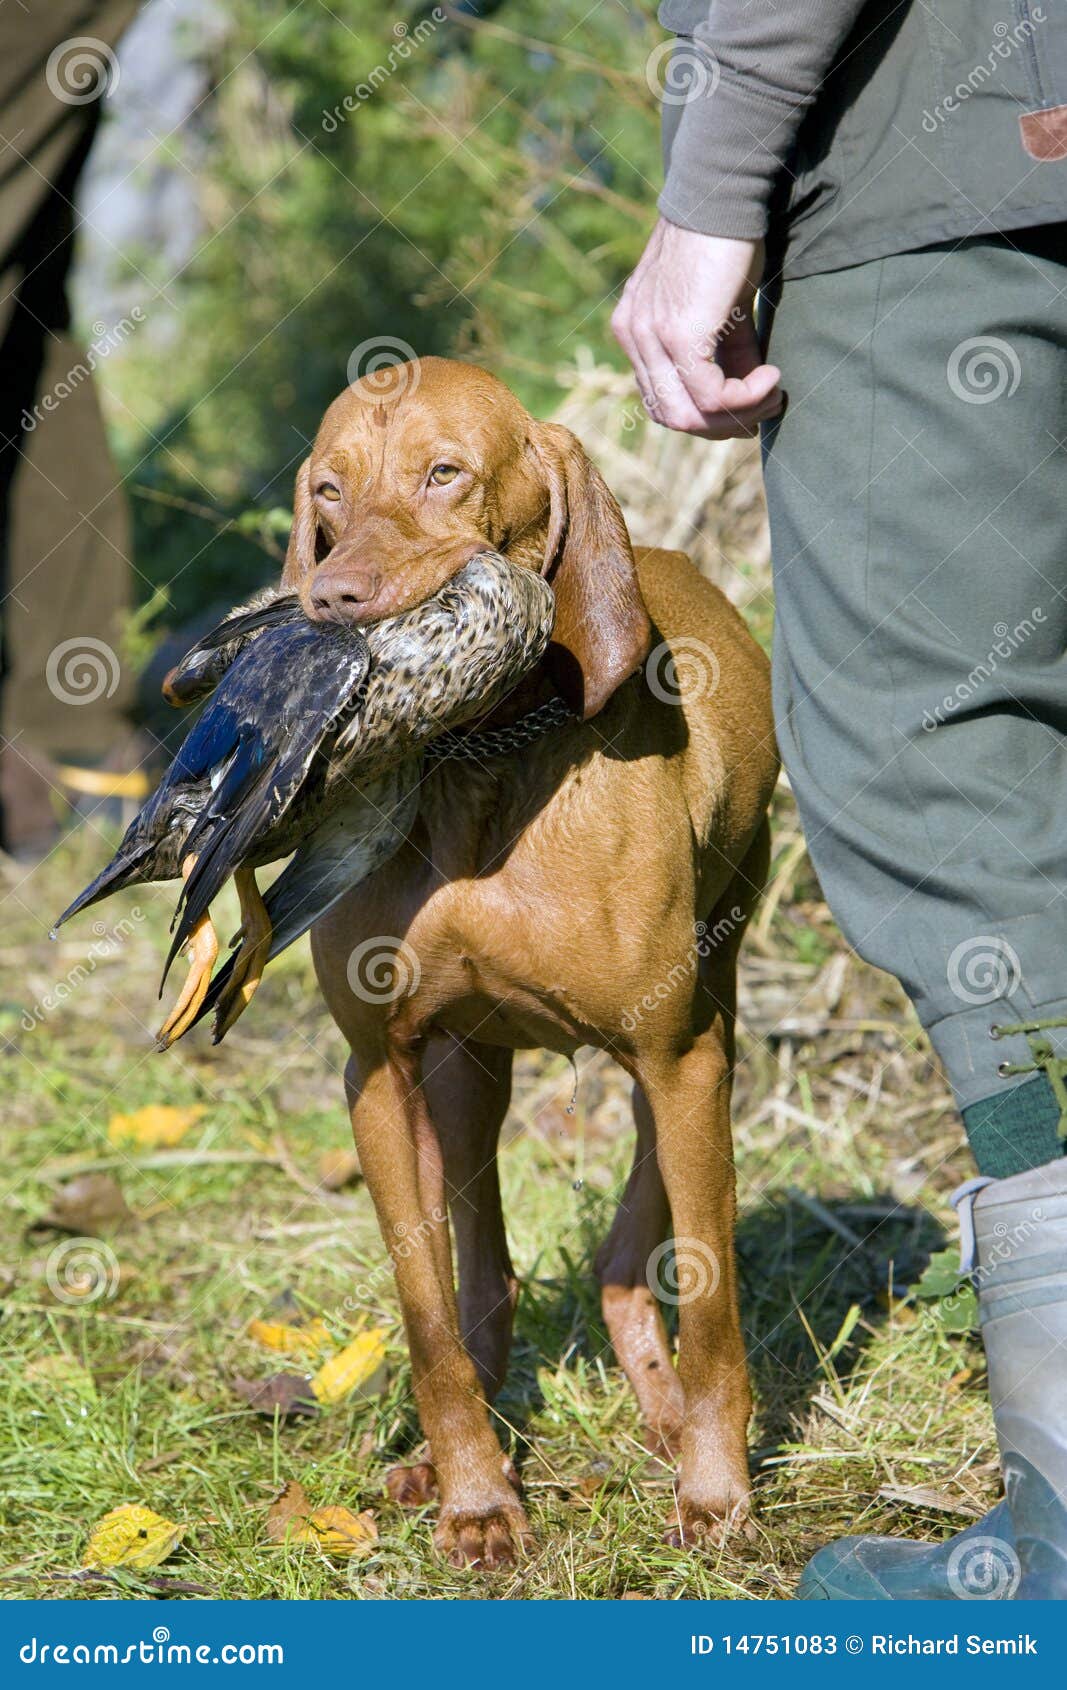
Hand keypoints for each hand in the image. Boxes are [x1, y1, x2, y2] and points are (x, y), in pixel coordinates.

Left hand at [611, 219, 782, 438]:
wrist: (723, 192)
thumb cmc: (726, 242)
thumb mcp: (719, 307)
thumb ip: (724, 352)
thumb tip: (748, 397)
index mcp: (633, 329)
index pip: (660, 401)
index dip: (706, 415)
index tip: (749, 404)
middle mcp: (632, 336)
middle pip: (672, 418)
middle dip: (723, 425)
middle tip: (765, 406)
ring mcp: (651, 337)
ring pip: (689, 416)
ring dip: (738, 416)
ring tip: (772, 393)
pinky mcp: (679, 334)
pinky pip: (711, 397)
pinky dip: (746, 399)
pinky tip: (772, 378)